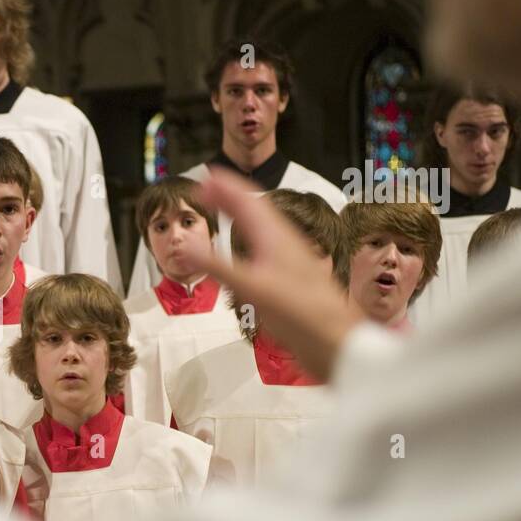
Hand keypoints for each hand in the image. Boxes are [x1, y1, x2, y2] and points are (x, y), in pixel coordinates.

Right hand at [195, 170, 362, 379]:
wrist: (336, 344)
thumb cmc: (301, 315)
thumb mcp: (253, 288)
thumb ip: (218, 266)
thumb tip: (184, 246)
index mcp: (276, 238)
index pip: (248, 202)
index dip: (226, 187)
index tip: (206, 177)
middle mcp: (284, 245)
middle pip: (255, 211)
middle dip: (230, 197)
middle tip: (207, 190)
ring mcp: (288, 263)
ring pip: (262, 230)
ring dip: (240, 217)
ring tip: (223, 212)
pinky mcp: (290, 282)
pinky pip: (264, 251)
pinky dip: (247, 242)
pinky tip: (247, 255)